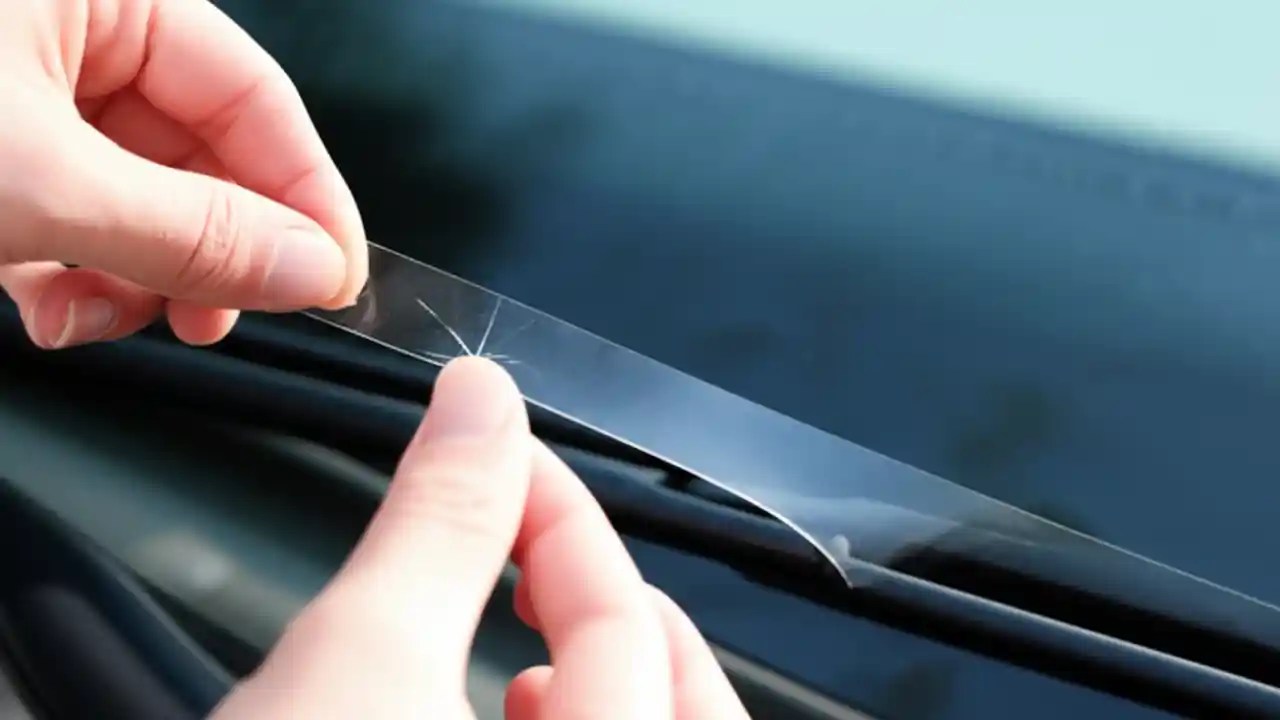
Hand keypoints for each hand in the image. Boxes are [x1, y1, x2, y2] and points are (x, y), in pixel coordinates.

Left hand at [0, 0, 365, 348]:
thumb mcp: (41, 182)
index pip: (252, 94)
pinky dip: (68, 277)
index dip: (306, 196)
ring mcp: (19, 90)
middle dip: (202, 257)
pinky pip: (66, 216)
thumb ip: (191, 231)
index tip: (334, 279)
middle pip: (197, 157)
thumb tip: (312, 267)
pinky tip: (54, 309)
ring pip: (133, 200)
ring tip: (99, 318)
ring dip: (129, 281)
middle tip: (216, 318)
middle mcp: (67, 30)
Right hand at [210, 358, 749, 718]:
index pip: (625, 619)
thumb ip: (439, 516)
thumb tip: (481, 398)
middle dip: (609, 600)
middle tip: (536, 545)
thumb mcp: (357, 656)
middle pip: (680, 690)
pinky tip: (507, 711)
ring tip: (524, 646)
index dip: (557, 507)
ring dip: (595, 673)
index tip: (493, 443)